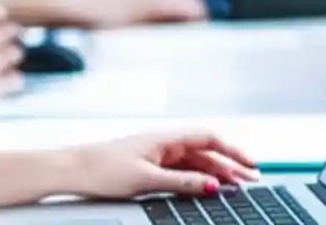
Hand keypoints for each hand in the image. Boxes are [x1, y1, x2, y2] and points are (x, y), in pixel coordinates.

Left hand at [66, 130, 258, 199]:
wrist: (74, 170)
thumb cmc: (104, 169)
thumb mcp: (147, 179)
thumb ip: (182, 183)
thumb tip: (213, 186)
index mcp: (165, 137)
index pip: (208, 137)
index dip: (232, 150)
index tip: (251, 165)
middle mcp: (164, 142)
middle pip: (205, 151)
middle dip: (230, 165)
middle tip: (252, 181)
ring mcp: (157, 153)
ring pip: (195, 162)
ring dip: (216, 173)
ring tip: (237, 188)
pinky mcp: (150, 165)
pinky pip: (182, 170)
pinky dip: (198, 179)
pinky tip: (208, 188)